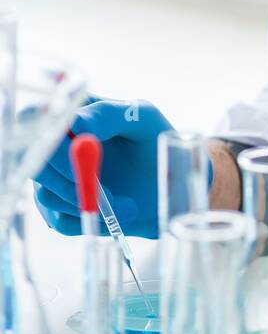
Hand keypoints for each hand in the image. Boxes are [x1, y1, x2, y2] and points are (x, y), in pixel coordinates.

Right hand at [32, 99, 173, 238]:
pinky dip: (92, 220)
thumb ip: (108, 114)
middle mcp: (53, 146)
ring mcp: (52, 178)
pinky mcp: (57, 208)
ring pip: (47, 194)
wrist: (169, 187)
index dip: (49, 136)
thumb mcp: (143, 119)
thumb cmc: (155, 144)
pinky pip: (60, 220)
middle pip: (31, 161)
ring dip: (91, 202)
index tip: (80, 150)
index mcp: (69, 113)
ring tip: (129, 204)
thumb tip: (77, 124)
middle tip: (100, 190)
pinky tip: (118, 213)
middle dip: (66, 179)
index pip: (33, 117)